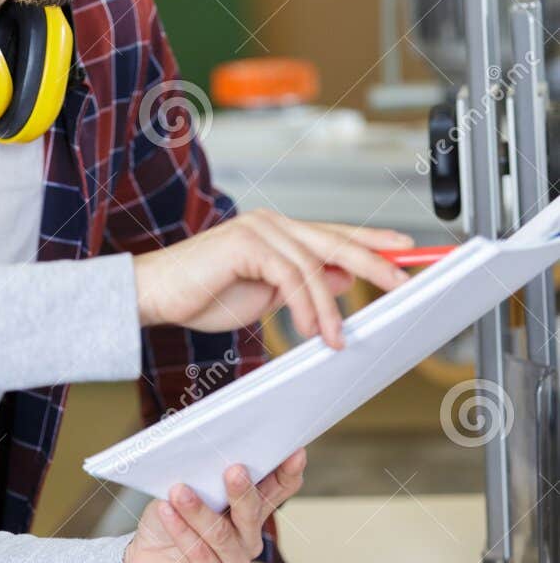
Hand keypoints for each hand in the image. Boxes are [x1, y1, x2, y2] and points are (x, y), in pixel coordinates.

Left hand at [123, 453, 305, 562]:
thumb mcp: (185, 491)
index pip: (277, 491)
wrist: (141, 560)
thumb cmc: (168, 521)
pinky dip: (181, 531)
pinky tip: (166, 512)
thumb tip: (205, 456)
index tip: (295, 453)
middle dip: (243, 491)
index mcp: (249, 512)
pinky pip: (200, 555)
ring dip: (199, 510)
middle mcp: (249, 539)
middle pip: (252, 513)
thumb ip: (203, 479)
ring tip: (179, 491)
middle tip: (234, 470)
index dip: (288, 473)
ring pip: (221, 534)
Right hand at [132, 211, 412, 348]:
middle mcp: (273, 223)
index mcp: (279, 232)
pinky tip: (311, 329)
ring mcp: (260, 229)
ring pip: (315, 265)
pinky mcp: (246, 244)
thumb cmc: (202, 294)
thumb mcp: (265, 293)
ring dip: (331, 308)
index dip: (374, 242)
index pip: (336, 234)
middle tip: (403, 282)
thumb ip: (301, 284)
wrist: (155, 295)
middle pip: (337, 240)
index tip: (407, 251)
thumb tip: (342, 281)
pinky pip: (290, 276)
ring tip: (339, 338)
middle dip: (375, 262)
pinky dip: (305, 306)